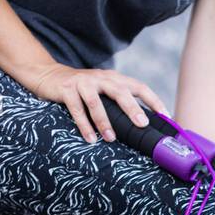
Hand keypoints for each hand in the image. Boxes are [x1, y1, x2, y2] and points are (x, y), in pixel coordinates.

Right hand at [26, 65, 167, 143]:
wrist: (48, 75)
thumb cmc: (82, 90)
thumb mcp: (103, 92)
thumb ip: (118, 103)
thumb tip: (141, 126)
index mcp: (114, 79)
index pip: (139, 86)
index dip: (153, 100)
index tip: (166, 116)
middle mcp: (101, 78)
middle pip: (120, 91)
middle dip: (132, 108)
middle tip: (141, 124)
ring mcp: (83, 83)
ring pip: (96, 102)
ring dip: (104, 121)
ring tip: (111, 138)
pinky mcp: (67, 90)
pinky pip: (76, 109)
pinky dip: (83, 125)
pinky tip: (90, 138)